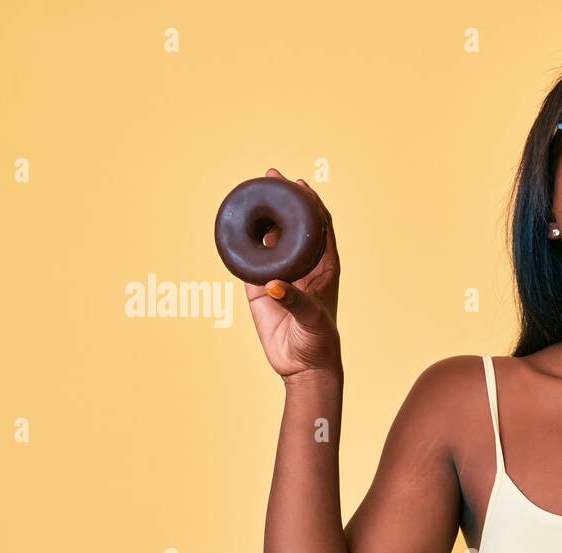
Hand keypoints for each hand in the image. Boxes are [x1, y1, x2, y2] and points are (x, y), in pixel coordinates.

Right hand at [244, 168, 342, 380]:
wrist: (303, 366)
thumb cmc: (319, 341)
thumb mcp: (312, 319)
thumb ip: (295, 300)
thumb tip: (274, 284)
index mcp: (324, 266)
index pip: (321, 225)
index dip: (311, 202)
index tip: (297, 182)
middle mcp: (304, 265)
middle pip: (295, 224)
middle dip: (284, 199)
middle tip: (270, 175)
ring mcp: (282, 274)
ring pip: (273, 237)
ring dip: (264, 215)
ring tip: (251, 193)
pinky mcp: (261, 287)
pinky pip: (251, 258)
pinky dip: (245, 241)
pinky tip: (237, 224)